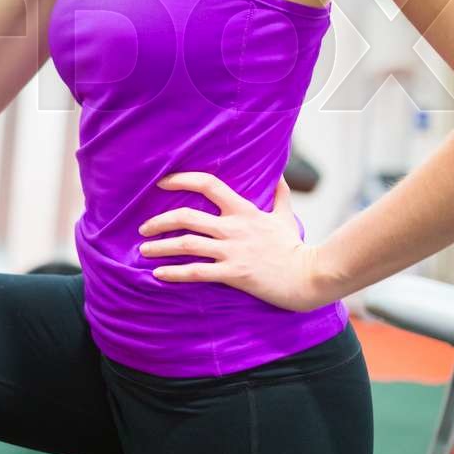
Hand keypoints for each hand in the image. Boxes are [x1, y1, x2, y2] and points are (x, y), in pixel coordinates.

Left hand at [136, 172, 330, 312]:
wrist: (310, 275)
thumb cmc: (296, 248)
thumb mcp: (286, 217)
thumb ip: (280, 196)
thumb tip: (280, 177)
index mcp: (243, 210)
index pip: (208, 184)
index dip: (181, 179)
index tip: (162, 183)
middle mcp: (233, 228)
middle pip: (186, 216)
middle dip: (159, 221)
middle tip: (144, 228)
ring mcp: (232, 251)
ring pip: (186, 244)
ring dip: (160, 247)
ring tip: (143, 250)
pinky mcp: (234, 274)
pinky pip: (197, 272)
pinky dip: (175, 273)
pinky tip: (159, 274)